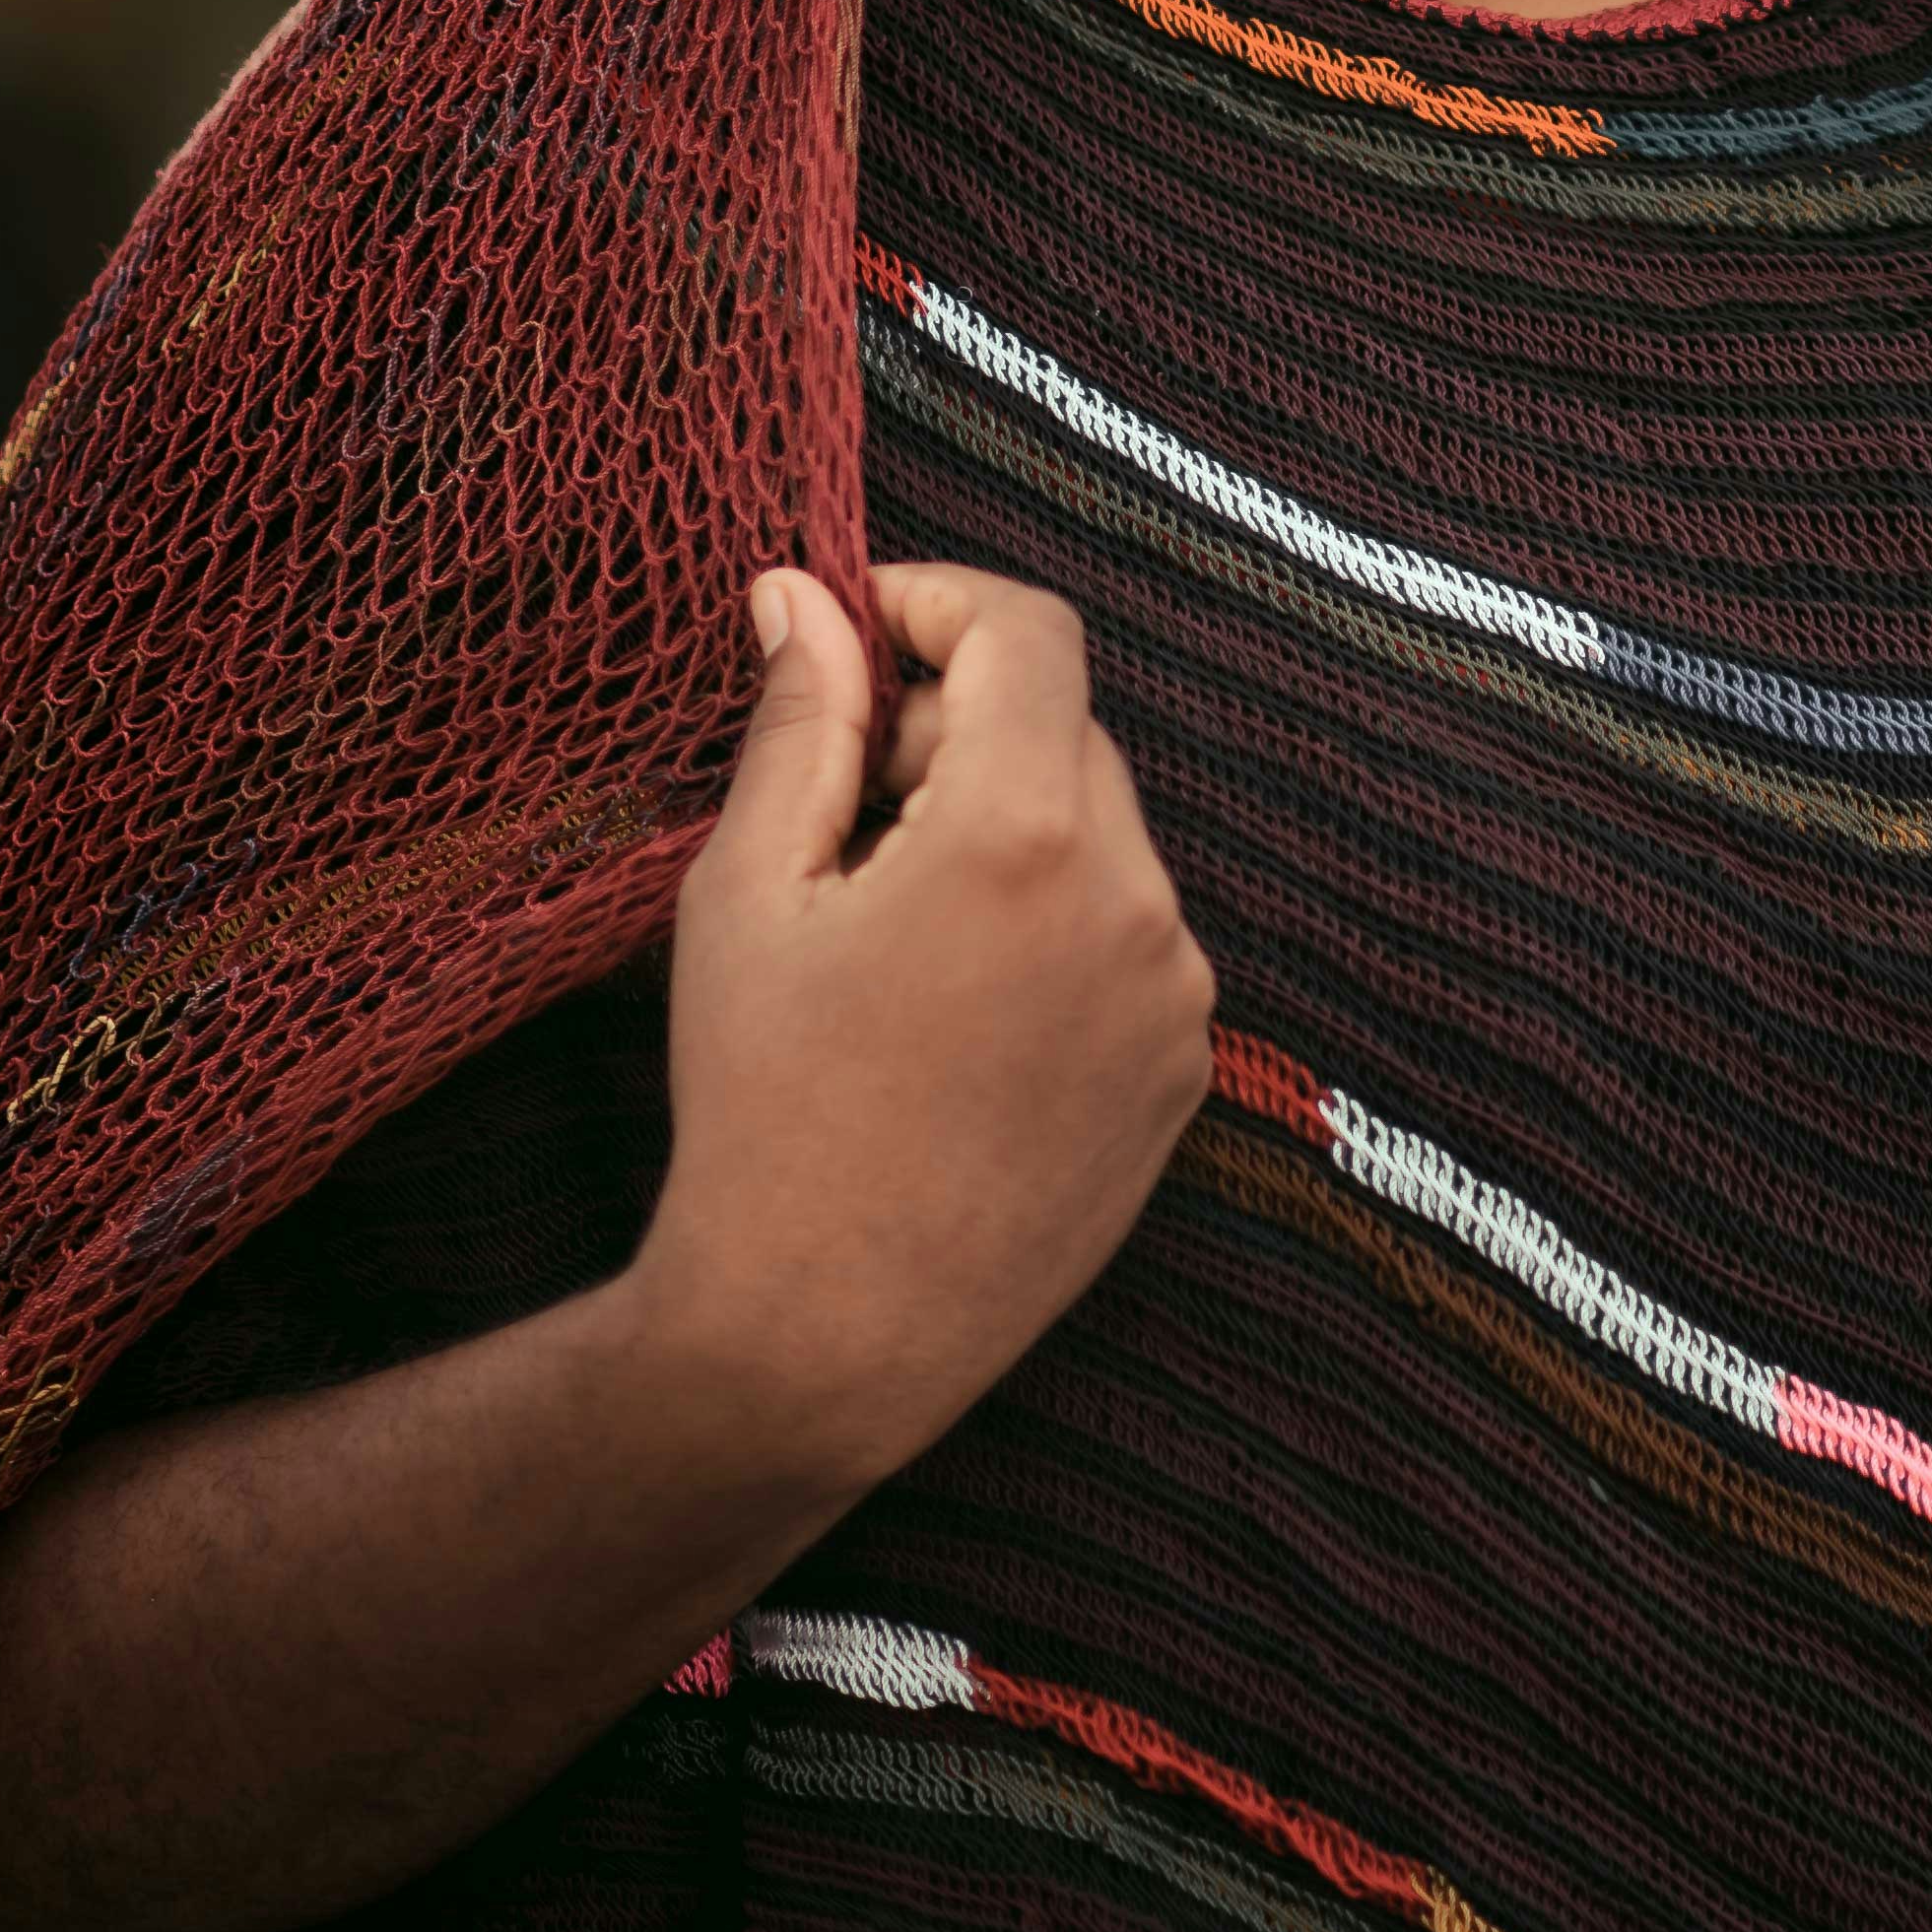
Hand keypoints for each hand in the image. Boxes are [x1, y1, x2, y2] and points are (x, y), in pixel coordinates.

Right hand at [630, 561, 1216, 1498]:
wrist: (822, 1339)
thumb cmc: (761, 1111)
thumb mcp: (746, 892)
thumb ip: (802, 721)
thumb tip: (803, 593)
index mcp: (1023, 832)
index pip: (1028, 630)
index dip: (938, 602)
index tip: (860, 632)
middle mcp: (1133, 897)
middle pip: (1062, 729)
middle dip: (956, 733)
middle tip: (843, 814)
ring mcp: (1175, 991)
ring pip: (1098, 833)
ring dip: (1008, 835)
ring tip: (892, 940)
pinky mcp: (1186, 1068)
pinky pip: (1130, 936)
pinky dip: (1054, 929)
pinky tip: (955, 1016)